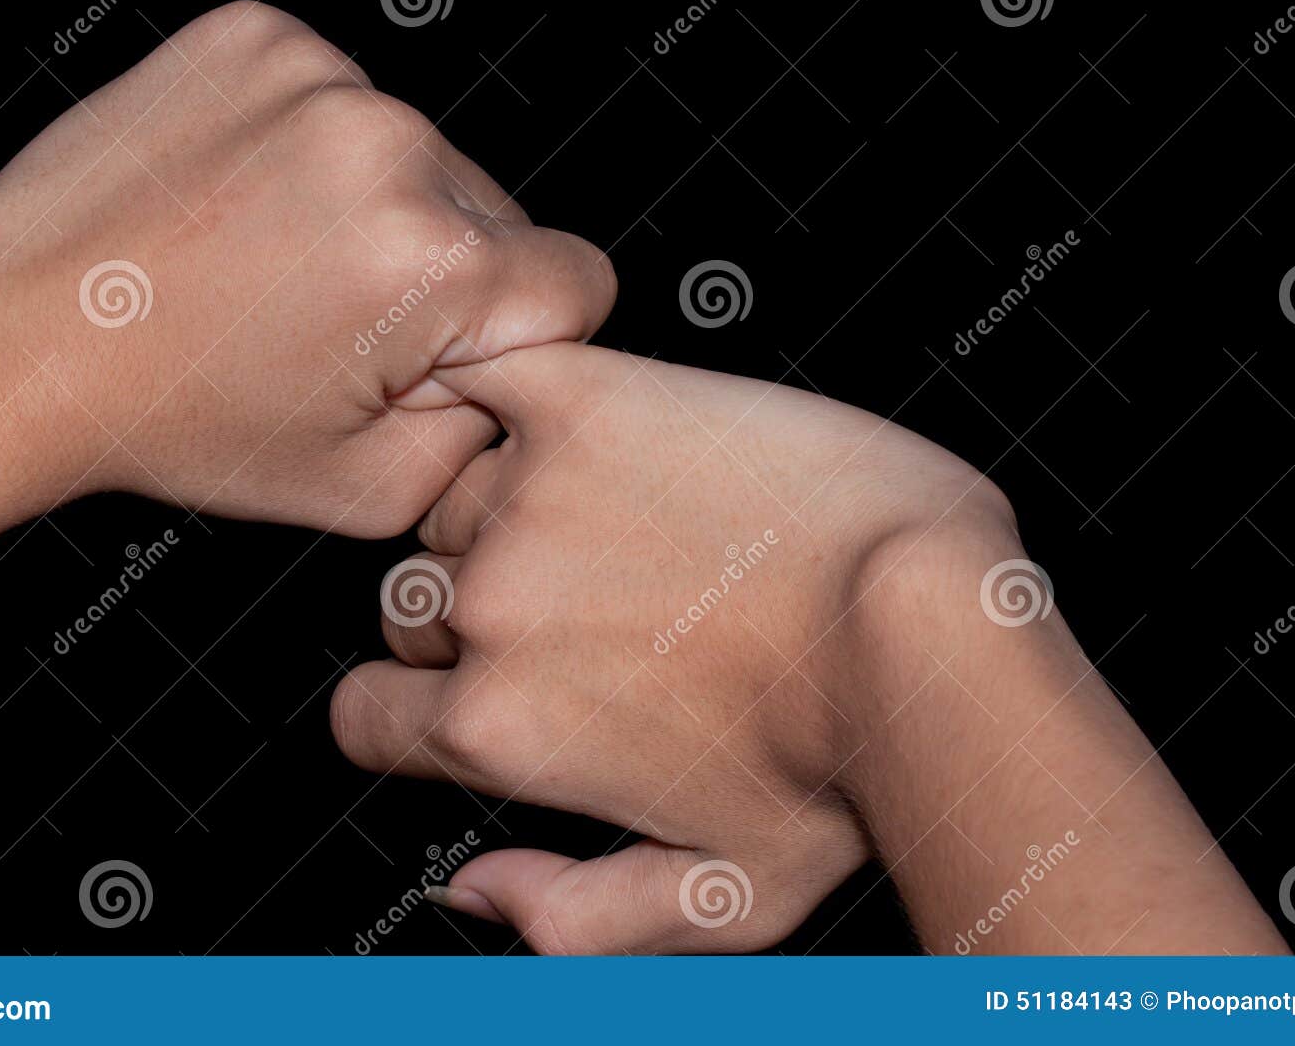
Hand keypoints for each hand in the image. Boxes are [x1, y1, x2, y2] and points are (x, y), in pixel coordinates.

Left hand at [0, 0, 614, 534]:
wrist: (16, 336)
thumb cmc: (178, 418)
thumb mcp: (365, 492)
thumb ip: (483, 439)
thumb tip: (514, 378)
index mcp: (429, 261)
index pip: (578, 281)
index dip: (516, 340)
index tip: (428, 361)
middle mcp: (388, 145)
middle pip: (500, 214)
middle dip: (442, 275)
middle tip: (331, 322)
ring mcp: (318, 78)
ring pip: (423, 155)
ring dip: (376, 209)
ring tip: (275, 263)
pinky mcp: (261, 38)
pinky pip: (345, 99)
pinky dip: (313, 153)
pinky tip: (247, 206)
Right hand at [330, 343, 1286, 954]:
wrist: (927, 627)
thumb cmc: (851, 767)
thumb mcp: (721, 899)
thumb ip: (573, 918)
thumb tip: (473, 890)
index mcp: (499, 725)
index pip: (366, 711)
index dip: (411, 707)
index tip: (462, 690)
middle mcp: (493, 607)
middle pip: (411, 603)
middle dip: (470, 613)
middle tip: (583, 612)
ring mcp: (533, 491)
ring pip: (454, 496)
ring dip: (503, 509)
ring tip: (611, 524)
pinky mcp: (587, 399)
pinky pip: (482, 375)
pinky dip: (491, 387)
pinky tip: (548, 416)